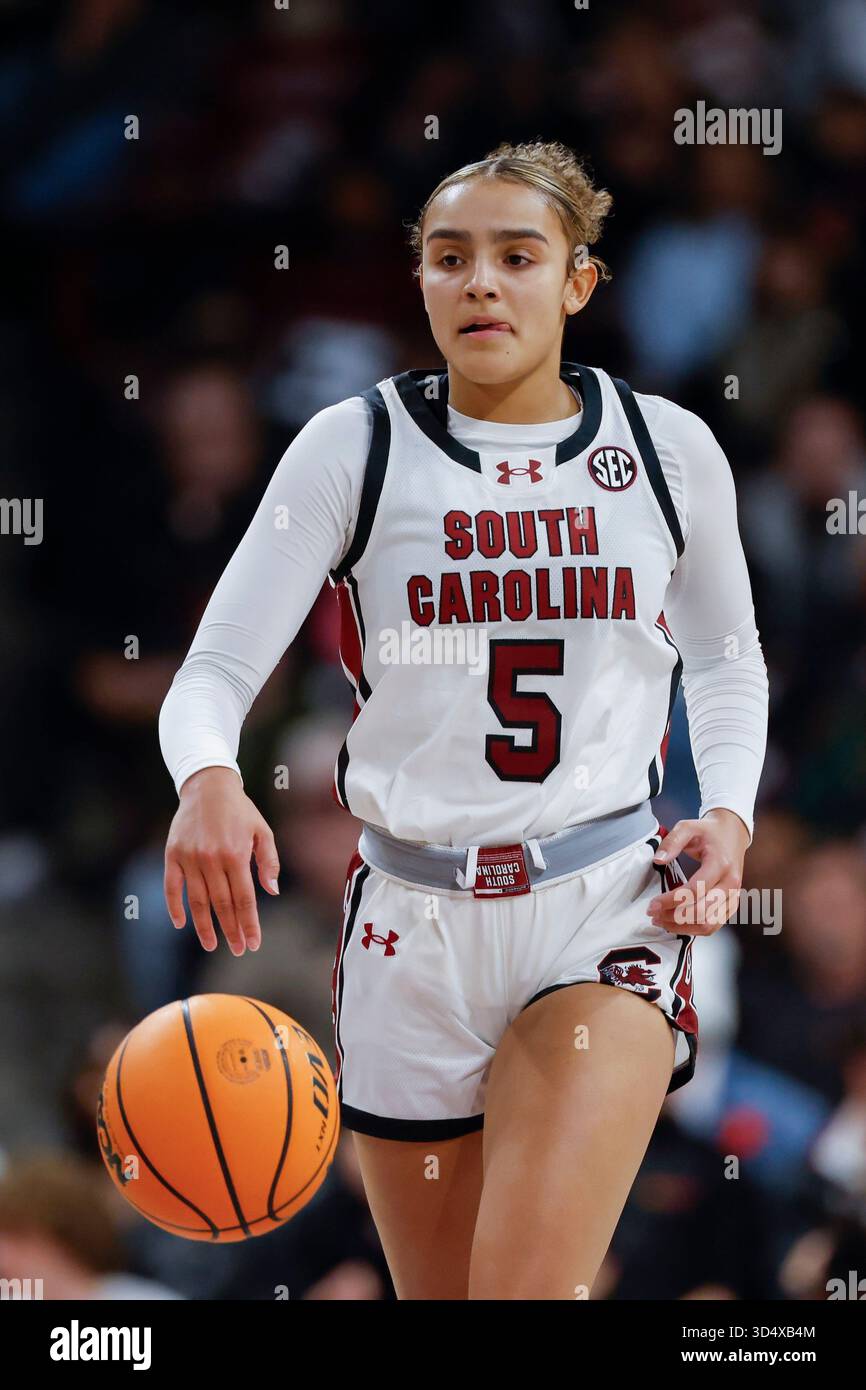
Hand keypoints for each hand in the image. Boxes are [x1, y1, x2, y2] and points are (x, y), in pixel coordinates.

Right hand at [163, 767, 280, 954]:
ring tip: (213, 945)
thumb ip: (269, 861)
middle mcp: (212, 859)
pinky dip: (174, 907)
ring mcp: (190, 858)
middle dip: (231, 931)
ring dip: (205, 927)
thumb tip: (272, 892)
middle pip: (222, 904)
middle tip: (238, 949)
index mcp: (235, 854)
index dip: (249, 924)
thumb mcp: (262, 831)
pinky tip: (182, 924)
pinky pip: (172, 887)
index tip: (253, 943)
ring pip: (197, 901)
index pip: (244, 899)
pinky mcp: (173, 854)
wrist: (208, 786)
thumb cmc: (240, 811)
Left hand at [646, 809, 748, 935]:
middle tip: (653, 914)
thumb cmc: (709, 832)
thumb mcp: (688, 827)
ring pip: (709, 924)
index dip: (671, 900)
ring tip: (662, 921)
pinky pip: (714, 925)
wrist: (732, 834)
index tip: (652, 905)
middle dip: (674, 917)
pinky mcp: (732, 904)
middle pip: (702, 912)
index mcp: (720, 863)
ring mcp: (733, 896)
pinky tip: (677, 923)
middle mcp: (730, 883)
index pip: (695, 890)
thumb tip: (658, 861)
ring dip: (683, 927)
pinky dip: (694, 928)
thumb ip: (672, 842)